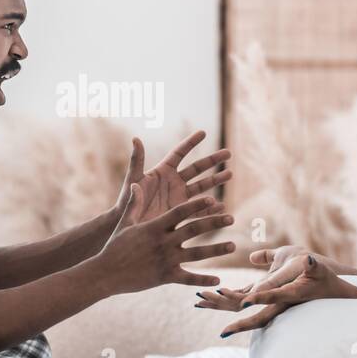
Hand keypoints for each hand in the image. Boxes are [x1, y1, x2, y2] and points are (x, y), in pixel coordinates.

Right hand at [98, 187, 235, 294]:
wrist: (106, 273)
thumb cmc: (115, 247)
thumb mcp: (125, 224)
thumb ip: (135, 205)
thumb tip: (138, 185)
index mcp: (155, 227)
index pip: (180, 212)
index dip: (196, 205)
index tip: (212, 199)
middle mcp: (163, 242)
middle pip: (194, 229)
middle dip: (213, 223)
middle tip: (231, 218)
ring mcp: (166, 260)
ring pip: (196, 253)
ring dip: (216, 249)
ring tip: (233, 245)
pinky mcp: (166, 277)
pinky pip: (188, 278)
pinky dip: (203, 279)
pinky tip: (218, 279)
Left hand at [114, 130, 230, 223]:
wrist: (128, 225)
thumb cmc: (127, 201)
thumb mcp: (133, 180)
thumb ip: (136, 160)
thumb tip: (135, 138)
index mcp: (162, 171)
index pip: (179, 153)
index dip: (191, 143)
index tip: (203, 132)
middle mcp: (174, 182)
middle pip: (196, 168)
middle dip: (212, 160)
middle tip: (228, 153)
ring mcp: (179, 197)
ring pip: (202, 186)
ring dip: (216, 180)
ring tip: (230, 174)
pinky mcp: (182, 212)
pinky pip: (199, 209)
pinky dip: (211, 208)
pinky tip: (222, 207)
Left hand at [196, 251, 341, 336]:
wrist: (328, 289)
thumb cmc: (324, 276)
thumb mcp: (318, 267)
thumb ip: (312, 265)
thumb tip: (309, 259)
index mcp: (285, 297)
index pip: (266, 302)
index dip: (250, 302)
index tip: (234, 300)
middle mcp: (272, 304)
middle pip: (242, 309)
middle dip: (223, 305)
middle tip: (200, 298)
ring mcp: (266, 301)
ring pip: (239, 306)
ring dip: (219, 303)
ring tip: (198, 298)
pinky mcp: (262, 296)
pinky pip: (240, 299)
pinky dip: (226, 297)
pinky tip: (213, 293)